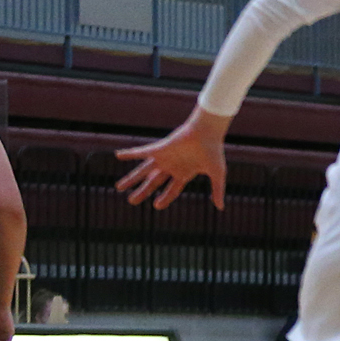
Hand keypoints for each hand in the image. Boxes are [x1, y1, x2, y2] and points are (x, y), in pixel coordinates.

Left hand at [114, 107, 230, 209]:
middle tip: (131, 201)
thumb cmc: (213, 151)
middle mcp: (172, 166)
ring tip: (119, 187)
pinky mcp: (159, 149)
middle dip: (142, 192)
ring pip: (144, 171)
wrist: (207, 132)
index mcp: (184, 173)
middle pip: (153, 182)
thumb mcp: (217, 174)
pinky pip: (141, 152)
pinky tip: (118, 156)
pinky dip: (130, 154)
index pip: (171, 189)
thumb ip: (218, 190)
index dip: (164, 198)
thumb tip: (221, 208)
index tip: (156, 206)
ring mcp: (164, 158)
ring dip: (131, 179)